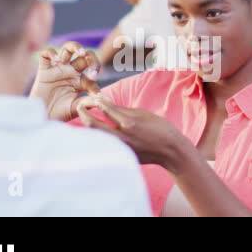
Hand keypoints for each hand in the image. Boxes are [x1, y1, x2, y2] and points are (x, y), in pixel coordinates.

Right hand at [30, 41, 101, 121]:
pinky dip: (51, 52)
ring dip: (76, 47)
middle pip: (84, 56)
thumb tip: (102, 100)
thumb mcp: (75, 108)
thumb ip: (88, 102)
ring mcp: (58, 69)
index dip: (96, 80)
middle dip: (91, 58)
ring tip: (80, 53)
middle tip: (92, 65)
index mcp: (81, 80)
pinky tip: (57, 60)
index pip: (92, 73)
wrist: (40, 117)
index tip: (96, 93)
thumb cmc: (59, 114)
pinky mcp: (44, 69)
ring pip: (68, 48)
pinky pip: (46, 53)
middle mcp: (71, 72)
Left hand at [78, 99, 192, 171]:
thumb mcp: (142, 114)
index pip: (105, 108)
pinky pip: (105, 143)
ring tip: (85, 116)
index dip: (96, 101)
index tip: (92, 96)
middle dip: (83, 112)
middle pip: (92, 124)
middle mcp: (121, 136)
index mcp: (128, 123)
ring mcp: (120, 147)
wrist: (170, 151)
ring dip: (88, 124)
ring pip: (96, 136)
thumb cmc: (159, 129)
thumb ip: (123, 110)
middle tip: (81, 105)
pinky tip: (97, 129)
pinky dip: (98, 135)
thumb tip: (105, 103)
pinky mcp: (122, 154)